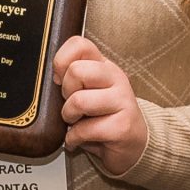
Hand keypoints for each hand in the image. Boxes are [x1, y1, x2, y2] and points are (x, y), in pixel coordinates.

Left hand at [54, 35, 147, 173]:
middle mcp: (116, 78)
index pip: (79, 44)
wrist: (134, 144)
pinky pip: (84, 129)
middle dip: (65, 92)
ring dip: (69, 116)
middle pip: (76, 70)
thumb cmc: (105, 117)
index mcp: (104, 65)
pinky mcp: (123, 126)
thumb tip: (54, 77)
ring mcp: (122, 101)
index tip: (60, 80)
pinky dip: (73, 138)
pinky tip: (79, 139)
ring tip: (75, 122)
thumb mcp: (88, 91)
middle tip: (72, 105)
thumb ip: (72, 78)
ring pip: (79, 100)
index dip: (61, 61)